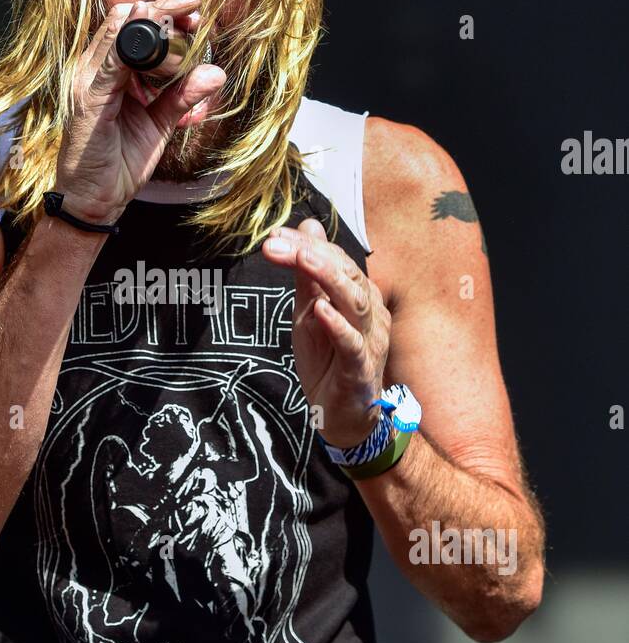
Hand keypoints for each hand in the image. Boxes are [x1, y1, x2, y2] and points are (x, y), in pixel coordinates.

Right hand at [54, 0, 225, 224]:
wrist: (94, 200)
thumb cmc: (120, 162)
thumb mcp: (160, 124)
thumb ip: (182, 96)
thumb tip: (216, 72)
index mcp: (108, 72)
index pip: (131, 26)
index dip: (163, 13)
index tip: (194, 15)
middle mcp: (93, 70)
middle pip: (124, 19)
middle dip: (163, 9)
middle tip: (194, 9)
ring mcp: (86, 82)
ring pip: (116, 31)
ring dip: (154, 20)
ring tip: (185, 20)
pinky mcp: (87, 100)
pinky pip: (110, 63)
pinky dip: (132, 44)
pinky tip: (155, 36)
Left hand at [262, 218, 391, 448]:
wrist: (340, 415)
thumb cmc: (327, 361)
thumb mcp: (308, 314)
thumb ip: (307, 275)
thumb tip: (307, 227)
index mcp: (358, 295)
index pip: (335, 261)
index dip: (306, 245)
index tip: (274, 235)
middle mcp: (369, 312)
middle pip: (347, 274)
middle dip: (312, 255)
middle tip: (277, 243)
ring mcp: (369, 340)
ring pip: (356, 302)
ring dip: (329, 279)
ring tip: (304, 260)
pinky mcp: (361, 368)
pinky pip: (353, 344)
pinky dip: (338, 326)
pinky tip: (322, 310)